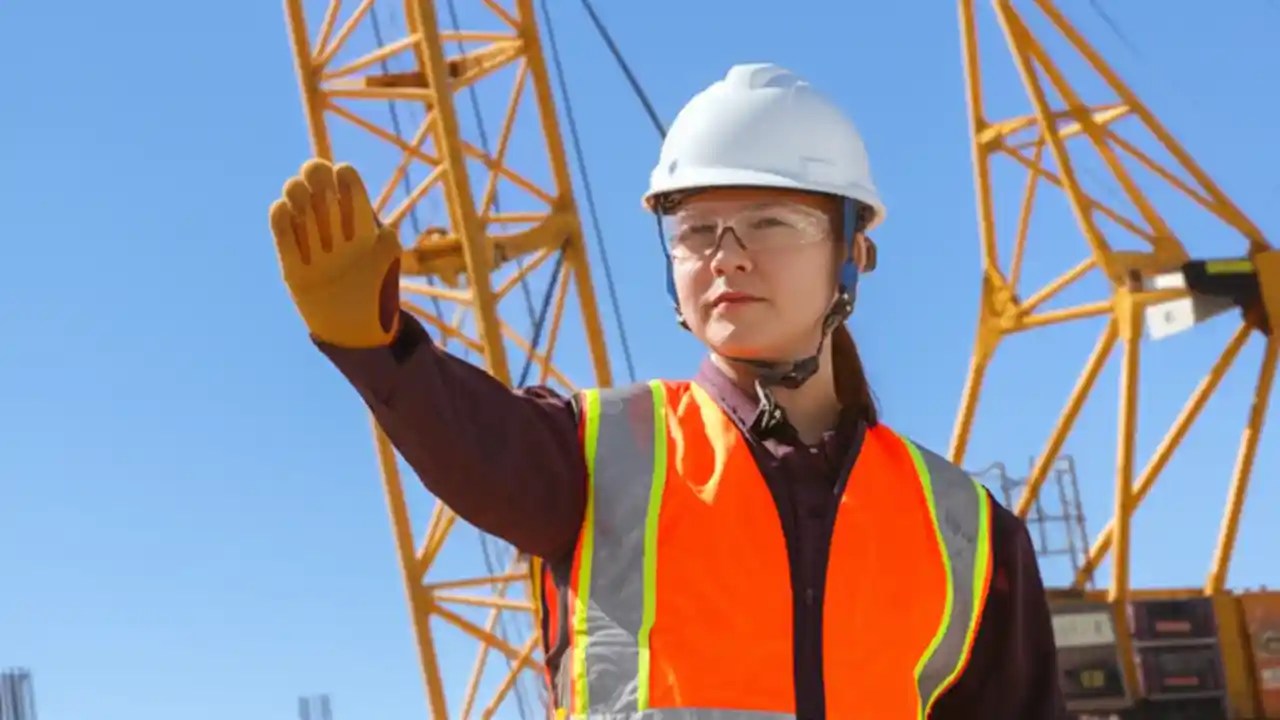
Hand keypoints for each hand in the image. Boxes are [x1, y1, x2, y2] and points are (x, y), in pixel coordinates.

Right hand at [269, 158, 402, 346]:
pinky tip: (280, 208)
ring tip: (297, 189)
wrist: (356, 335)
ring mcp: (314, 250)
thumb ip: (383, 245)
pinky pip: (285, 242)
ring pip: (302, 214)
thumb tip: (383, 229)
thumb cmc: (378, 298)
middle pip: (323, 198)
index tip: (342, 171)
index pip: (352, 197)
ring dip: (298, 196)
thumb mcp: (386, 267)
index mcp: (361, 231)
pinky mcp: (294, 269)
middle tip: (314, 171)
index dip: (346, 181)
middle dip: (318, 180)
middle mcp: (336, 236)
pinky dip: (281, 224)